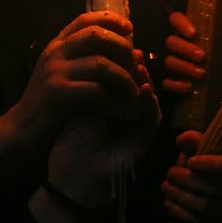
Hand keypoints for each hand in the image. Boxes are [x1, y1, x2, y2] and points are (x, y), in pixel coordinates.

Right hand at [10, 11, 138, 145]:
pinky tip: (114, 107)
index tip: (130, 28)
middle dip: (121, 46)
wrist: (20, 129)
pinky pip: (94, 89)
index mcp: (57, 45)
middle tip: (135, 63)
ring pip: (100, 63)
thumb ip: (82, 57)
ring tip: (132, 90)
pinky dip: (110, 98)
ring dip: (122, 76)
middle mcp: (55, 53)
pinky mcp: (56, 93)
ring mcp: (54, 71)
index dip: (110, 19)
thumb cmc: (48, 103)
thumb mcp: (61, 72)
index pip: (85, 19)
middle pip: (96, 35)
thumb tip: (121, 46)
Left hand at [47, 57, 161, 208]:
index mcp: (110, 105)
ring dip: (145, 82)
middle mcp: (125, 115)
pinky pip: (150, 120)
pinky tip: (144, 89)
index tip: (117, 46)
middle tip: (134, 52)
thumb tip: (100, 55)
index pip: (122, 79)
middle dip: (136, 68)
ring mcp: (135, 128)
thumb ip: (92, 84)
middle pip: (138, 86)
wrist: (71, 176)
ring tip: (138, 66)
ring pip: (147, 101)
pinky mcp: (142, 142)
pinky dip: (149, 104)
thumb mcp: (79, 105)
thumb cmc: (70, 141)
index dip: (122, 62)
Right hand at [162, 11, 205, 95]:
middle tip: (202, 56)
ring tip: (201, 73)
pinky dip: (176, 85)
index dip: (181, 24)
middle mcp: (177, 45)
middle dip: (186, 49)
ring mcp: (172, 62)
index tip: (194, 33)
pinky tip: (190, 87)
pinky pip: (166, 83)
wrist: (221, 80)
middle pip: (171, 42)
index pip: (176, 19)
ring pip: (169, 62)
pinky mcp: (171, 81)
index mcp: (187, 31)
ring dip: (184, 68)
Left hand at [162, 130, 221, 222]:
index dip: (211, 164)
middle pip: (214, 189)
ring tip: (165, 187)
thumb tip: (182, 141)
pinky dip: (179, 213)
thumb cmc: (210, 170)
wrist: (218, 200)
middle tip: (170, 172)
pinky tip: (168, 203)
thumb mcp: (207, 150)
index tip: (190, 161)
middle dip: (186, 180)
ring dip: (179, 197)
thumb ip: (194, 140)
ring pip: (204, 208)